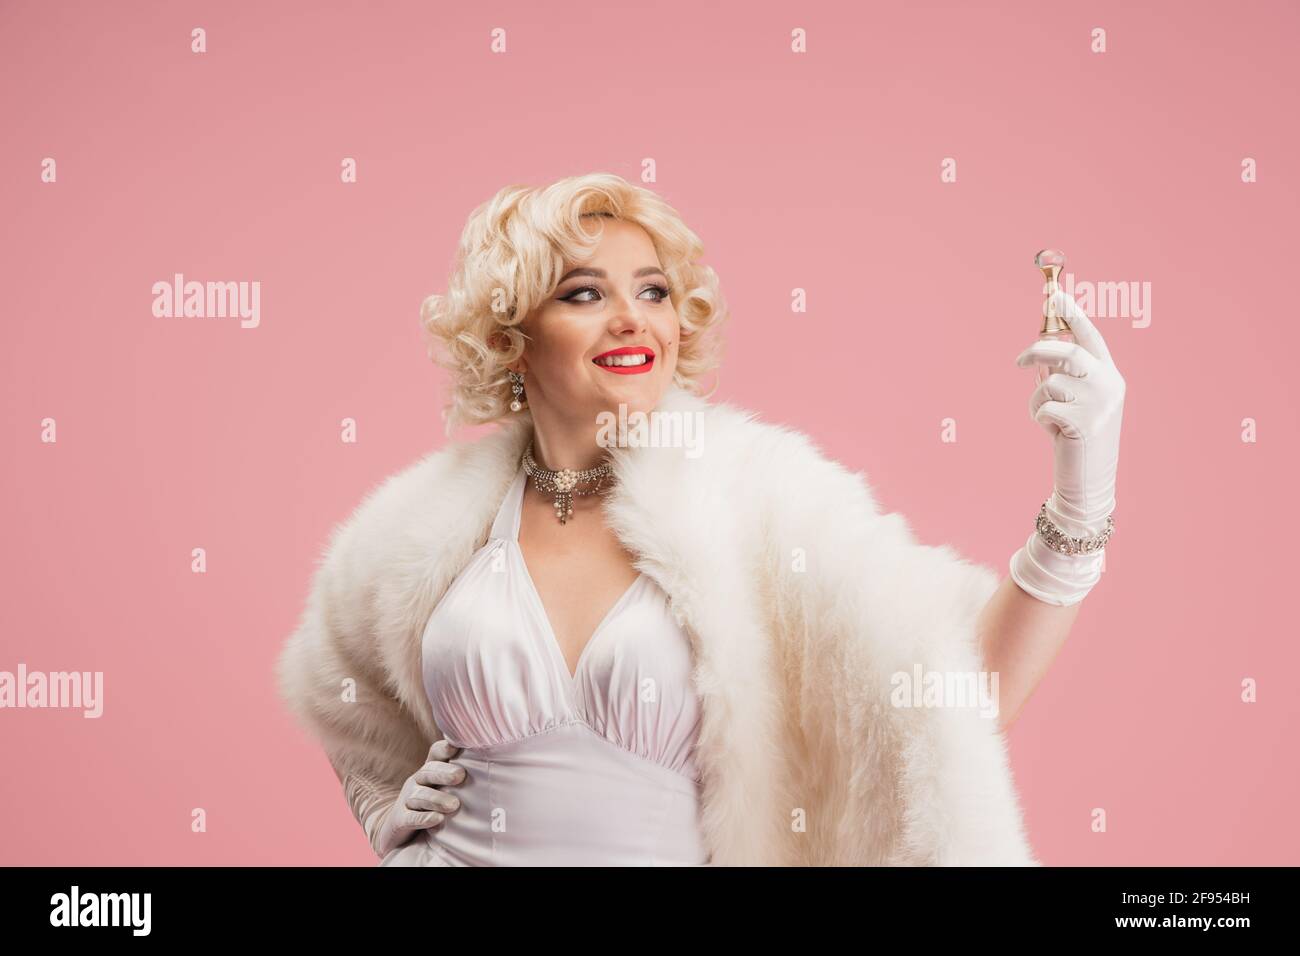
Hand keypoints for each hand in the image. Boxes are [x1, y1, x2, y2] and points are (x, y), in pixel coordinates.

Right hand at [368, 739, 465, 858]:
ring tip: (454, 805)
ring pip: (420, 795)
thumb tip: (491, 761)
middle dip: (443, 773)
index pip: (435, 753)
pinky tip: (437, 819)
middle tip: (461, 775)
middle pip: (427, 772)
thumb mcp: (443, 786)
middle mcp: (416, 781)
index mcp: (429, 770)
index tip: (456, 746)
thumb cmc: (430, 803)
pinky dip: (423, 819)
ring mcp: (406, 800)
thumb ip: (460, 775)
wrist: (399, 827)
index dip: (444, 748)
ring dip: (437, 799)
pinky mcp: (400, 819)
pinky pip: (410, 818)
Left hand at [1015, 290, 1125, 535]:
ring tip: (1047, 417)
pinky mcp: (1085, 423)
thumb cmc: (1077, 438)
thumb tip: (1041, 347)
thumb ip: (1065, 376)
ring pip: (1051, 382)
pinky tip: (1053, 433)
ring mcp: (1100, 404)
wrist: (1088, 481)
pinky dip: (1039, 417)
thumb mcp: (1076, 402)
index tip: (1052, 294)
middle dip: (1040, 350)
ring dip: (1037, 399)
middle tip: (1020, 361)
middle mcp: (1109, 385)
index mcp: (1109, 375)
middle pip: (1069, 352)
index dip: (1071, 314)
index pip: (1091, 336)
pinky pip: (1045, 407)